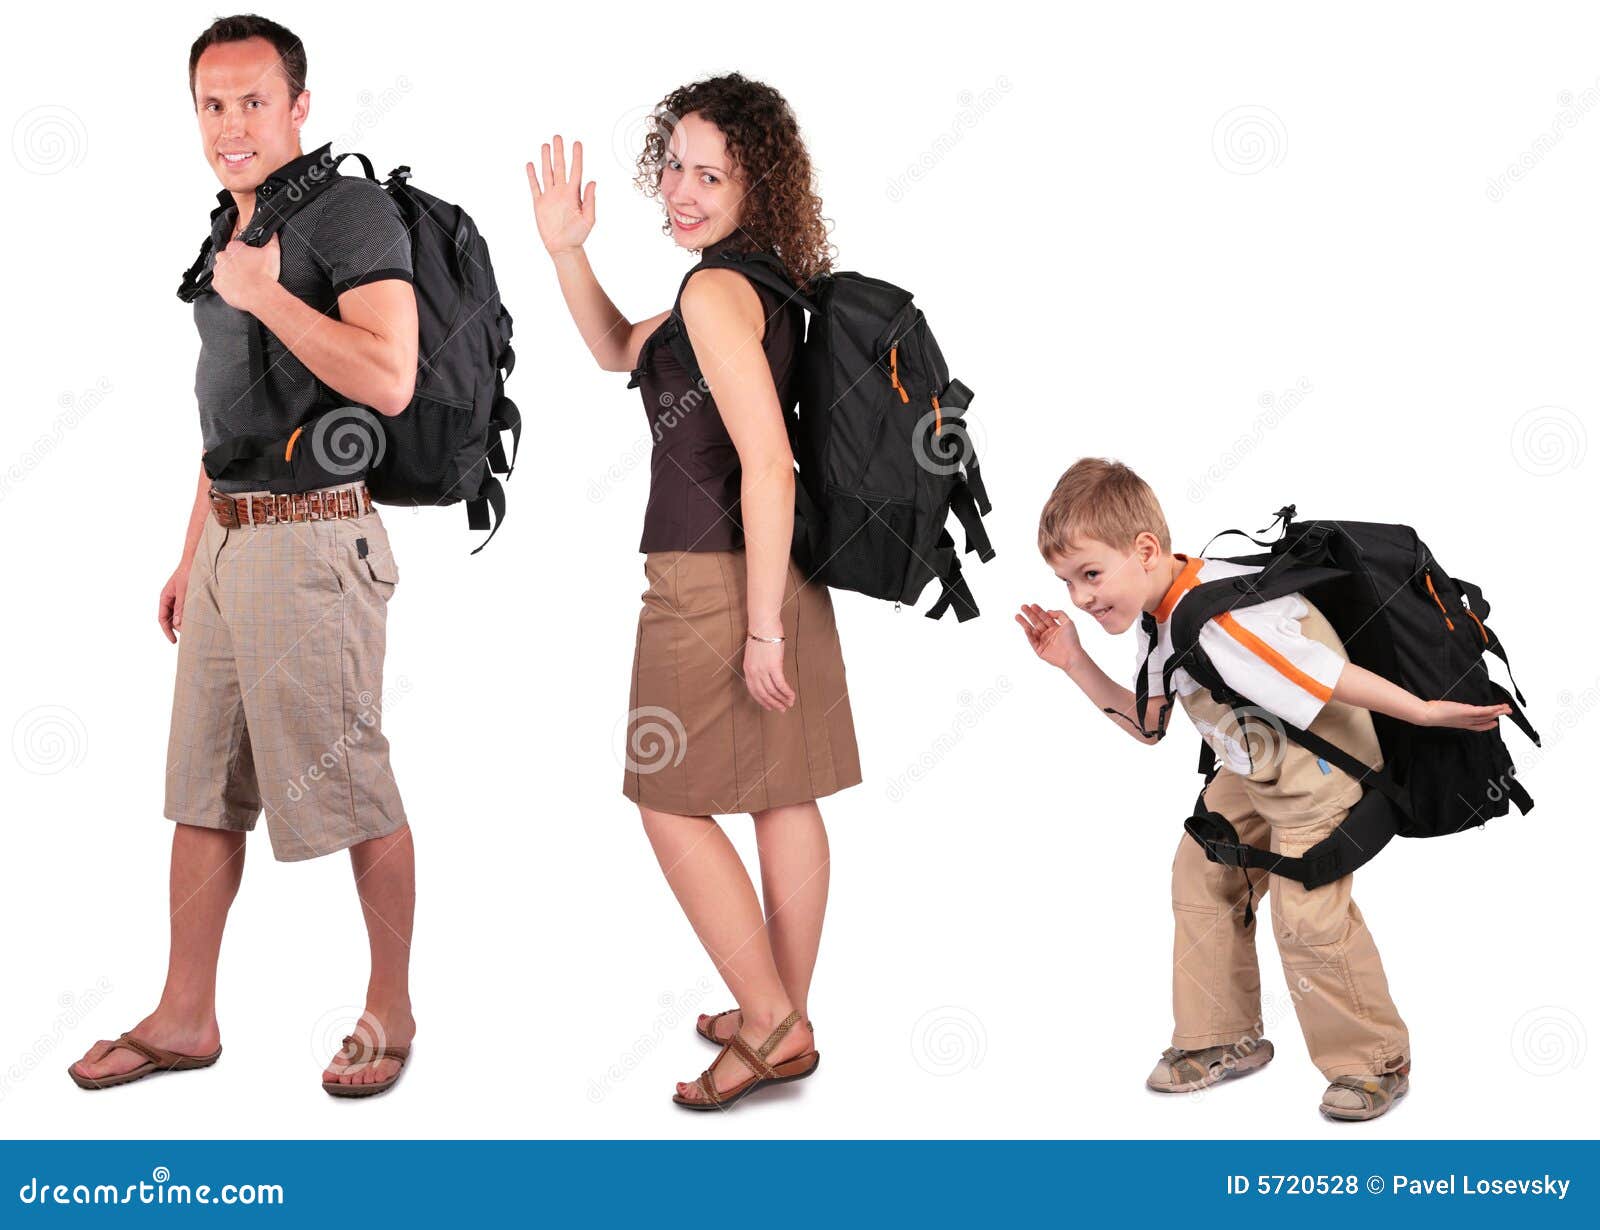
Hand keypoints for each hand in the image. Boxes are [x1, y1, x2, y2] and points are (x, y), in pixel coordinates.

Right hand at [159, 563, 190, 642]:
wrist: (196, 560)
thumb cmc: (188, 573)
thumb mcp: (184, 591)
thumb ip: (181, 607)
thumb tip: (177, 624)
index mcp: (165, 597)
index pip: (162, 619)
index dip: (166, 631)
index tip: (174, 641)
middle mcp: (170, 599)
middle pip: (171, 619)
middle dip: (178, 627)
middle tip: (191, 633)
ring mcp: (178, 598)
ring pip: (179, 615)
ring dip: (186, 621)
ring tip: (197, 626)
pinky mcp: (187, 596)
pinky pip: (186, 609)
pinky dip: (190, 615)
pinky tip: (199, 618)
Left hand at [210, 233, 280, 312]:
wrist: (259, 294)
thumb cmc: (264, 275)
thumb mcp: (273, 252)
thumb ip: (272, 240)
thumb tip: (273, 234)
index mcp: (234, 247)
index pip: (236, 247)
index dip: (244, 254)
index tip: (250, 260)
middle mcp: (223, 257)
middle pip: (227, 258)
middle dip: (236, 264)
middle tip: (248, 271)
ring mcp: (219, 271)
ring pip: (222, 270)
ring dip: (230, 274)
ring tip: (244, 281)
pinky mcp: (217, 284)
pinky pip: (220, 283)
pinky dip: (227, 285)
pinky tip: (238, 287)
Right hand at [526, 135, 595, 254]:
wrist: (563, 248)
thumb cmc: (578, 235)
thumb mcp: (589, 219)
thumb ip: (590, 200)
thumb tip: (592, 181)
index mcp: (574, 194)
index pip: (576, 170)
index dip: (577, 157)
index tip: (577, 143)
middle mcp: (561, 192)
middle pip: (560, 167)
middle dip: (559, 152)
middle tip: (558, 137)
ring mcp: (550, 196)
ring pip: (547, 173)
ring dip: (546, 159)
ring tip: (545, 145)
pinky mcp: (539, 204)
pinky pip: (535, 186)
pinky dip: (532, 176)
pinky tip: (531, 164)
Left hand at [743, 638, 795, 711]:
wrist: (763, 623)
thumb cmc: (762, 633)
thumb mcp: (756, 652)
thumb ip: (759, 664)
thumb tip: (769, 672)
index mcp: (748, 668)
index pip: (753, 690)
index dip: (762, 700)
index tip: (769, 706)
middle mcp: (753, 672)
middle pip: (763, 693)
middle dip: (773, 703)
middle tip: (781, 709)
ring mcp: (762, 670)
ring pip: (772, 691)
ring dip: (782, 699)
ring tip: (789, 703)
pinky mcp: (773, 666)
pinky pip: (780, 684)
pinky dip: (787, 692)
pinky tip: (792, 696)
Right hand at [1016, 602, 1083, 672]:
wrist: (1072, 655)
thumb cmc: (1072, 640)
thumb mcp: (1068, 622)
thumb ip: (1059, 614)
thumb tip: (1048, 611)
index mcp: (1055, 628)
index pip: (1045, 617)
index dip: (1038, 611)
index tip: (1032, 605)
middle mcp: (1048, 634)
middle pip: (1036, 622)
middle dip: (1029, 614)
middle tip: (1022, 607)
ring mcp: (1043, 642)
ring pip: (1032, 630)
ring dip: (1024, 623)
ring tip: (1017, 616)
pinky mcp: (1039, 650)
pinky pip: (1032, 640)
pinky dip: (1029, 634)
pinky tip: (1026, 627)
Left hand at [1417, 698, 1511, 729]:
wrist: (1428, 715)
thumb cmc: (1433, 712)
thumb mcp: (1444, 713)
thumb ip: (1451, 712)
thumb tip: (1450, 707)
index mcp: (1461, 723)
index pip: (1477, 725)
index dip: (1487, 725)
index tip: (1495, 722)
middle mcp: (1466, 722)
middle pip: (1485, 720)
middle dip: (1497, 716)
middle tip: (1507, 713)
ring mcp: (1467, 717)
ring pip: (1486, 715)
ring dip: (1498, 712)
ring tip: (1507, 709)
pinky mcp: (1466, 711)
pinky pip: (1482, 711)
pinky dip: (1491, 709)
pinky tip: (1497, 707)